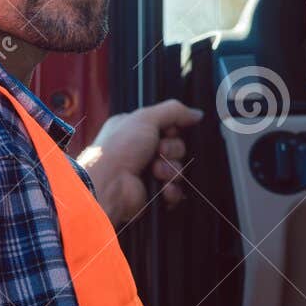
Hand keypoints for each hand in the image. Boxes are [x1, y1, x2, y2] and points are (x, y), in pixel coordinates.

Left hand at [77, 99, 203, 227]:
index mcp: (136, 130)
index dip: (173, 130)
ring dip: (171, 170)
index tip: (168, 132)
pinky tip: (161, 187)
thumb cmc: (118, 149)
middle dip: (172, 150)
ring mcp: (147, 173)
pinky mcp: (153, 194)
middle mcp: (141, 151)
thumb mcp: (145, 118)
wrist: (109, 184)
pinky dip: (171, 190)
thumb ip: (173, 111)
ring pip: (178, 169)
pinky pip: (175, 191)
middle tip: (158, 152)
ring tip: (155, 171)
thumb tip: (196, 113)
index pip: (168, 127)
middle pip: (177, 147)